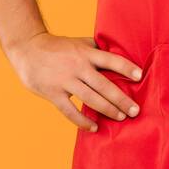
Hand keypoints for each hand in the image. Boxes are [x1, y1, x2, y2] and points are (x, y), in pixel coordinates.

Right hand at [6, 32, 143, 130]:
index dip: (126, 68)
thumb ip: (95, 48)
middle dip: (121, 99)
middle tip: (135, 111)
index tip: (140, 76)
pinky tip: (94, 127)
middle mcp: (78, 66)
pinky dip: (82, 121)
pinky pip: (70, 111)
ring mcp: (65, 80)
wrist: (28, 49)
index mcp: (86, 53)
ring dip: (108, 110)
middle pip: (104, 85)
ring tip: (121, 118)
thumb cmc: (56, 46)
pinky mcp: (53, 93)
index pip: (111, 60)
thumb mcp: (78, 42)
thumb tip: (116, 51)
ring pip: (91, 99)